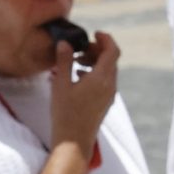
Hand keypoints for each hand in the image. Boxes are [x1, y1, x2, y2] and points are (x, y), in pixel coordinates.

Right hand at [48, 29, 120, 151]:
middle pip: (111, 60)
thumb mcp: (61, 84)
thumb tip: (65, 43)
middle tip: (79, 49)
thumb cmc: (65, 113)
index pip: (113, 51)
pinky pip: (104, 81)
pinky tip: (77, 76)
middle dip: (96, 50)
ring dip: (94, 62)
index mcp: (102, 78)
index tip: (94, 33)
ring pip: (108, 71)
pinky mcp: (105, 102)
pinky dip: (94, 73)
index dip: (106, 39)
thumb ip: (64, 61)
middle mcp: (110, 86)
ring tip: (75, 62)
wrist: (74, 141)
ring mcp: (109, 95)